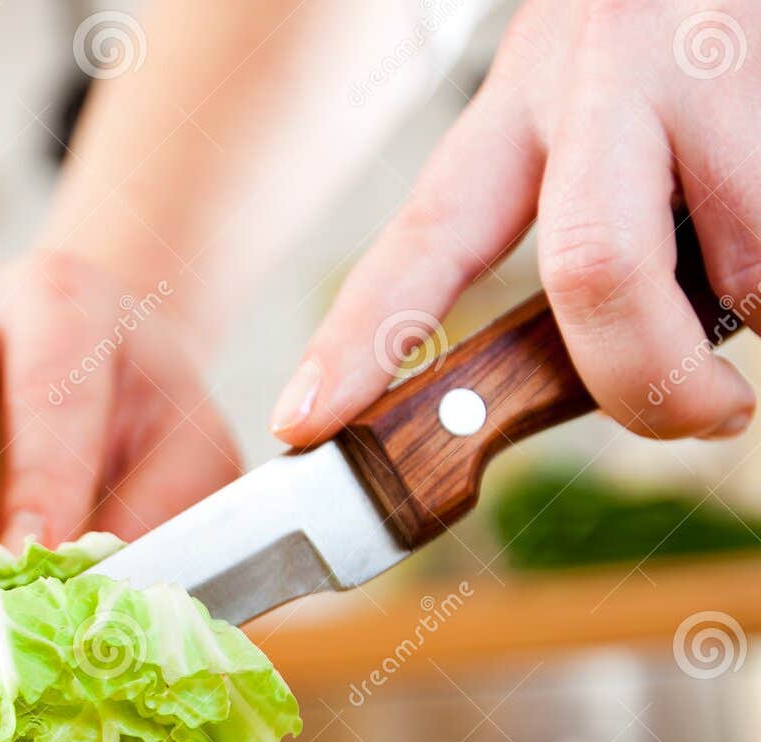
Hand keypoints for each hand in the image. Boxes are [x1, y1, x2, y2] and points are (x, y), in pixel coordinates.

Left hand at [270, 0, 759, 446]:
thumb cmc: (695, 30)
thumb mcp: (599, 108)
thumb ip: (584, 228)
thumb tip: (609, 373)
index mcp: (521, 100)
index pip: (422, 238)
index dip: (359, 341)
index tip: (302, 423)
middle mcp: (596, 77)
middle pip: (591, 272)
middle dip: (645, 376)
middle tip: (699, 417)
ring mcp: (699, 65)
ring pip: (738, 254)